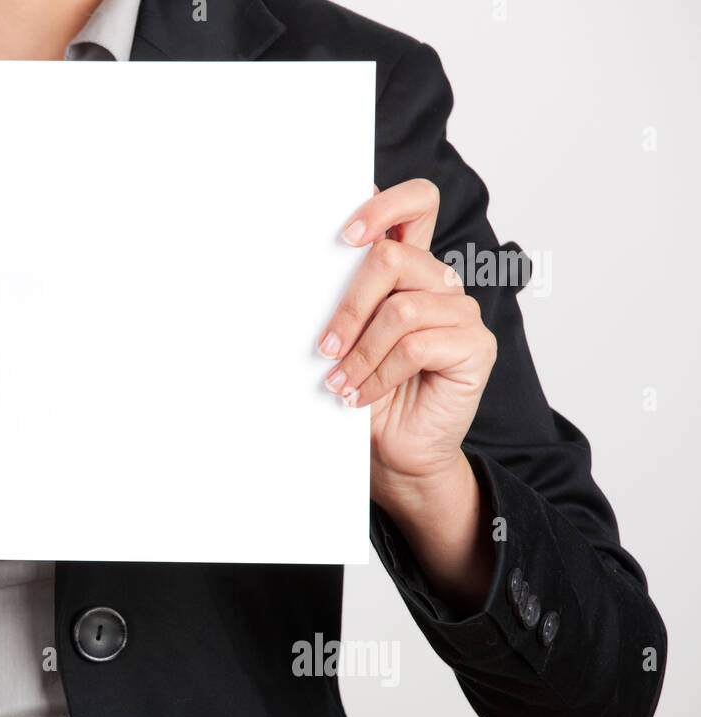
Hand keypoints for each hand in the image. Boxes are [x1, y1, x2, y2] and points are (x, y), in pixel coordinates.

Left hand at [317, 179, 496, 506]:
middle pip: (394, 258)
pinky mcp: (475, 347)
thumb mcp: (344, 339)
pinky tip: (362, 394)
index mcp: (409, 268)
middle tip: (324, 347)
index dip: (385, 204)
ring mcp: (462, 313)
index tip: (344, 236)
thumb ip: (339, 297)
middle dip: (349, 306)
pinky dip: (380, 373)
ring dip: (360, 352)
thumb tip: (302, 267)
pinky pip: (417, 346)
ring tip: (339, 383)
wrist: (394, 450)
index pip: (416, 204)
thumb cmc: (364, 389)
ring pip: (402, 309)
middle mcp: (439, 282)